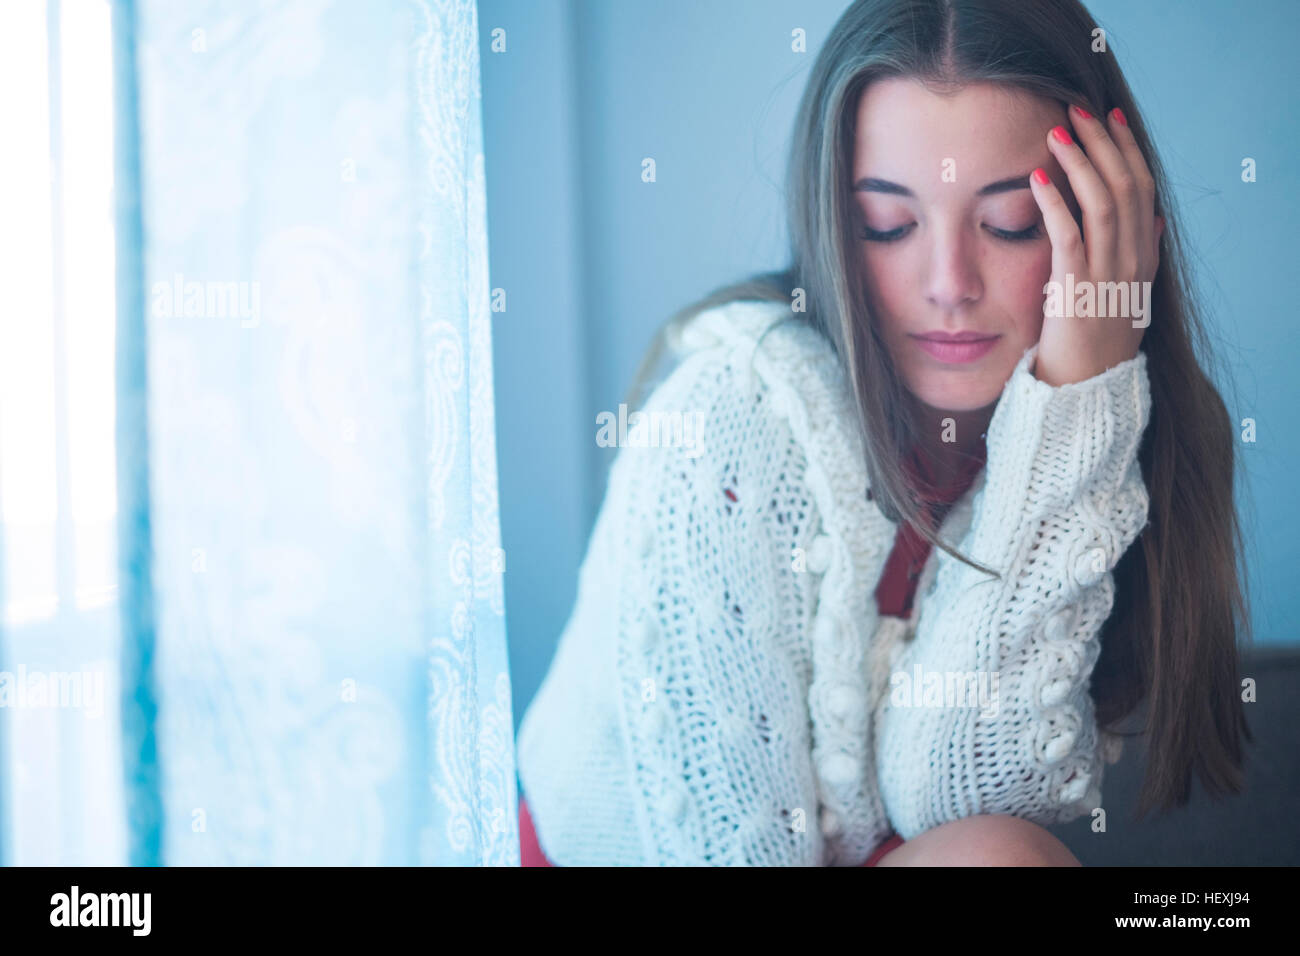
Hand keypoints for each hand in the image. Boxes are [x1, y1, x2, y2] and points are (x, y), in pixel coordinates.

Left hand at [1029, 105, 1164, 385]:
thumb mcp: (1126, 295)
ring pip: (1104, 203)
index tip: (1110, 117)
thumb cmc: (1092, 343)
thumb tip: (1156, 222)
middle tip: (1078, 109)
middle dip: (1103, 142)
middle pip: (1127, 185)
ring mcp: (1109, 276)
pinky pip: (1071, 237)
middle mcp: (1134, 261)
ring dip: (1080, 162)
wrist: (1085, 390)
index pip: (1144, 188)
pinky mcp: (1078, 291)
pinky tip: (1038, 179)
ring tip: (1057, 132)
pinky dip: (1056, 204)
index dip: (1127, 149)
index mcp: (1145, 258)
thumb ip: (1139, 257)